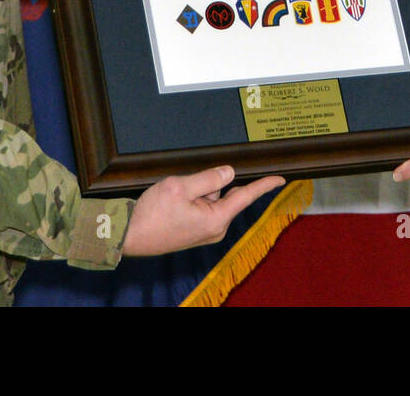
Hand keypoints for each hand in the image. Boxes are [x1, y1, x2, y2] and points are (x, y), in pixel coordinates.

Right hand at [122, 166, 284, 255]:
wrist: (129, 236)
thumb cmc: (152, 214)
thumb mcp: (180, 187)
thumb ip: (208, 178)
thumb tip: (229, 173)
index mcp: (216, 219)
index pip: (245, 196)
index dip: (263, 185)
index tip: (280, 179)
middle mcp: (215, 228)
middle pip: (223, 193)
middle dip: (207, 184)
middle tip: (183, 188)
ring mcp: (205, 231)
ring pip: (210, 198)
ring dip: (196, 191)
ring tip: (172, 198)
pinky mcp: (195, 231)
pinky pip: (201, 206)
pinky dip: (190, 199)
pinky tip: (172, 203)